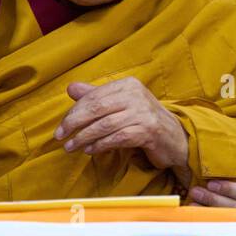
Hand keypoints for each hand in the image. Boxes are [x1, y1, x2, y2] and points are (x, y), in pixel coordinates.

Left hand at [55, 79, 188, 178]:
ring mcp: (144, 112)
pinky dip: (101, 145)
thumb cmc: (143, 120)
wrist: (174, 137)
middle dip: (74, 123)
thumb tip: (71, 88)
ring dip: (84, 137)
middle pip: (96, 108)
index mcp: (127, 85)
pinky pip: (118, 138)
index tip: (61, 127)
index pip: (93, 96)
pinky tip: (90, 150)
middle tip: (60, 136)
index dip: (74, 112)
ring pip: (105, 125)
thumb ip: (96, 96)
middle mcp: (136, 95)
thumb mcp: (120, 104)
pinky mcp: (149, 131)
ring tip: (71, 147)